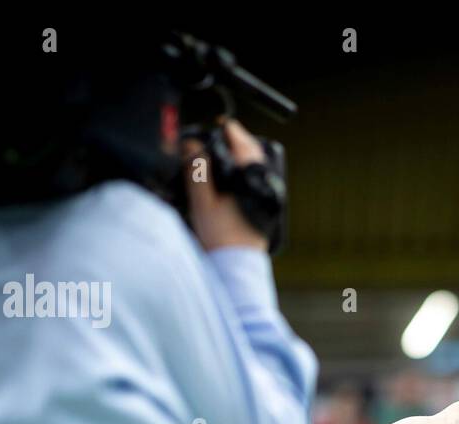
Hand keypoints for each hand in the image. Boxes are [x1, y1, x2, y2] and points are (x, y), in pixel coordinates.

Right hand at [181, 118, 268, 251]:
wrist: (234, 266)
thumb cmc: (221, 237)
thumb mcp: (202, 200)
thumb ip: (197, 170)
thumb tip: (192, 146)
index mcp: (252, 180)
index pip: (244, 144)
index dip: (230, 130)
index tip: (220, 122)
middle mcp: (264, 186)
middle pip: (252, 153)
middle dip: (236, 141)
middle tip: (221, 133)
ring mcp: (267, 198)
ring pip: (255, 168)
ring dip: (240, 157)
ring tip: (223, 152)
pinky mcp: (264, 208)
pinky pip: (255, 182)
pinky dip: (243, 174)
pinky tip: (231, 177)